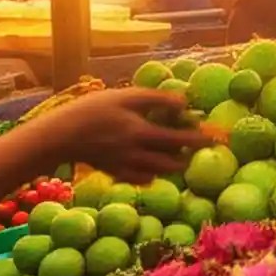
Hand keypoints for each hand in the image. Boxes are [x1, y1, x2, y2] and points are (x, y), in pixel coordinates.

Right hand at [47, 88, 211, 184]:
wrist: (61, 136)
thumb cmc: (92, 109)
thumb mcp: (124, 96)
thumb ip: (154, 98)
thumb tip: (183, 102)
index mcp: (141, 132)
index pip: (179, 138)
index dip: (199, 138)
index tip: (215, 136)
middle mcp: (138, 154)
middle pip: (172, 161)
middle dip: (190, 157)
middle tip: (201, 150)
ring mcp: (127, 167)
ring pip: (159, 171)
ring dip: (174, 165)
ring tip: (183, 157)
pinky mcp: (116, 173)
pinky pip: (142, 179)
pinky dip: (153, 174)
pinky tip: (155, 166)